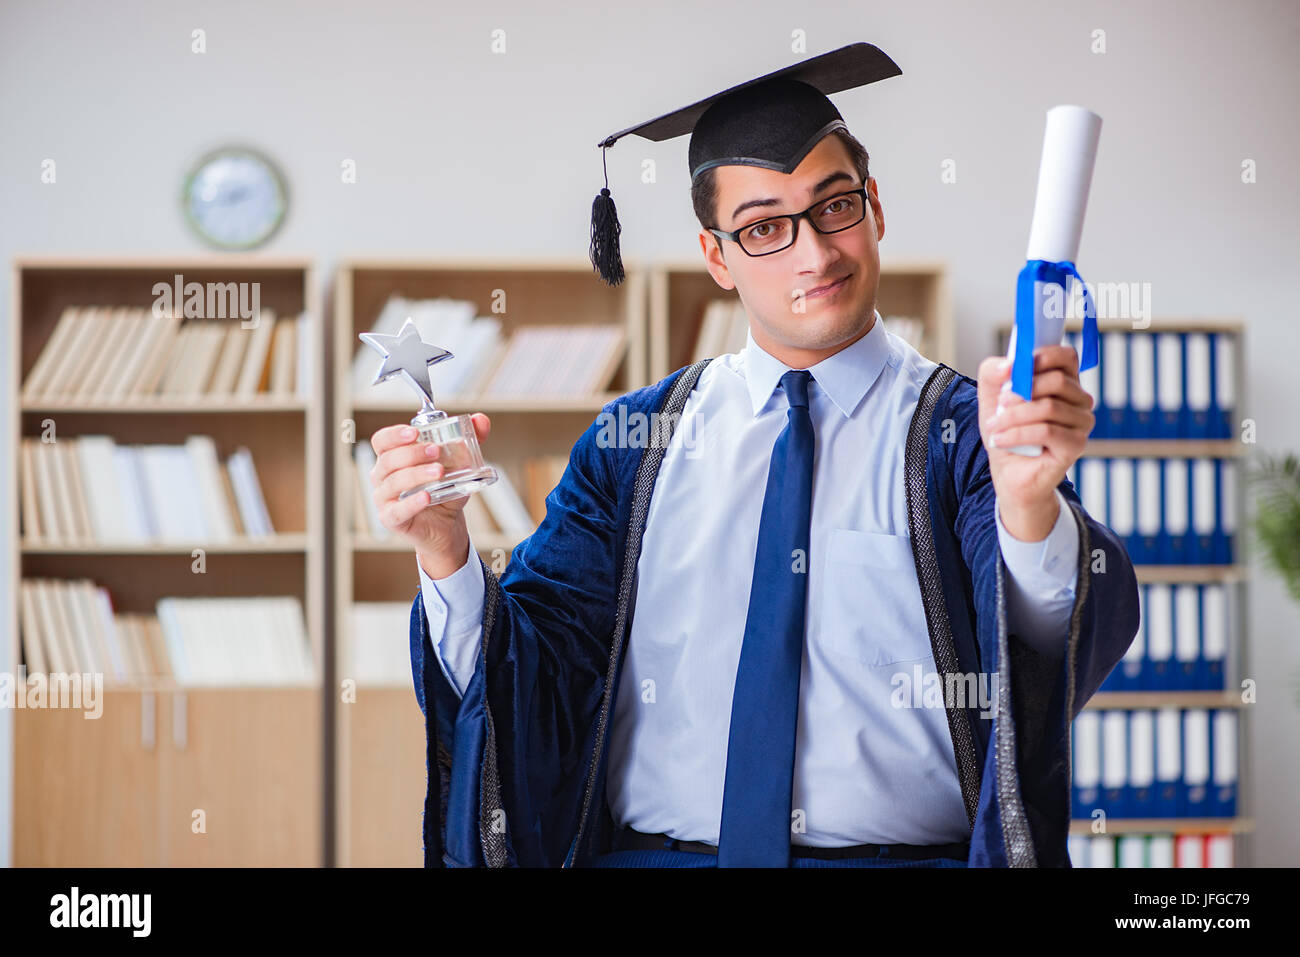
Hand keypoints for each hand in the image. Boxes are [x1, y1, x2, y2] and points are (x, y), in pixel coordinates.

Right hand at [369, 413, 491, 575]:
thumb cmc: (445, 489)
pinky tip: (427, 496)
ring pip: (392, 483)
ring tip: (439, 472)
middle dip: (412, 453)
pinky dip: (411, 502)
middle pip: (388, 460)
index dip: (394, 434)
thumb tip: (482, 420)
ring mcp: (384, 499)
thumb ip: (470, 440)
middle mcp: (383, 476)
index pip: (382, 441)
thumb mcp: (459, 463)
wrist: (448, 523)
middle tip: (436, 452)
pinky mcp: (391, 519)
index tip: (416, 432)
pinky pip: (396, 510)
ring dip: (416, 475)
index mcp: (393, 458)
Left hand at [977, 346, 1092, 539]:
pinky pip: (1047, 431)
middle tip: (1000, 404)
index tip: (1017, 367)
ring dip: (1014, 416)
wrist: (1009, 473)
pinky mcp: (1076, 445)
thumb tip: (1008, 365)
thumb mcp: (990, 397)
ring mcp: (1082, 423)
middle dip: (1021, 391)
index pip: (1067, 356)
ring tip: (996, 427)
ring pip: (1049, 408)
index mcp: (1065, 382)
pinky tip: (1000, 441)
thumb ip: (993, 373)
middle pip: (1057, 381)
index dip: (1043, 356)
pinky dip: (1017, 434)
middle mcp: (1080, 400)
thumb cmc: (1006, 430)